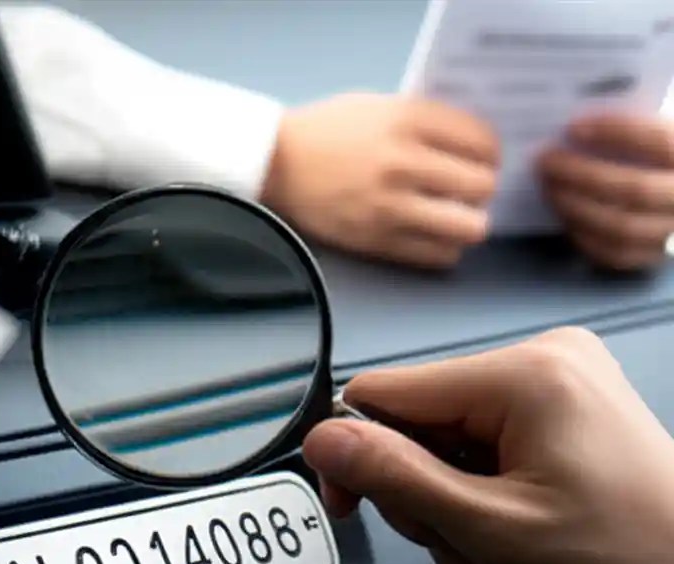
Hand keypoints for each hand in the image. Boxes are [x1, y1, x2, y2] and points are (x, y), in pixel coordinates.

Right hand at [261, 92, 498, 269]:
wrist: (275, 163)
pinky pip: (438, 255)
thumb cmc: (328, 130)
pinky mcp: (376, 240)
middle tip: (467, 188)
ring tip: (454, 216)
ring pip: (469, 227)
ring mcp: (390, 206)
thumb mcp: (379, 105)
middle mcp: (403, 163)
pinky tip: (432, 235)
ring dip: (468, 222)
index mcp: (408, 120)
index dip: (491, 152)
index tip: (481, 158)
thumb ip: (425, 119)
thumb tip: (474, 145)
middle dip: (481, 188)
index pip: (483, 142)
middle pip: (482, 186)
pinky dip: (445, 248)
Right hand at [301, 327, 673, 563]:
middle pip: (415, 424)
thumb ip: (398, 480)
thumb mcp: (495, 532)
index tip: (357, 506)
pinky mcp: (564, 408)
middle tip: (475, 546)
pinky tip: (524, 534)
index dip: (357, 455)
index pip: (381, 393)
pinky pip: (485, 448)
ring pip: (446, 446)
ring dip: (461, 512)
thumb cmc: (637, 562)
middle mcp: (543, 360)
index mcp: (524, 374)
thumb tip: (324, 438)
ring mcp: (557, 382)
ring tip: (511, 553)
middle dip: (430, 499)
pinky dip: (489, 501)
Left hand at [539, 114, 673, 270]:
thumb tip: (581, 129)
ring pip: (622, 227)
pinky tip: (565, 215)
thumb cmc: (662, 157)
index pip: (659, 141)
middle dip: (583, 175)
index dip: (616, 132)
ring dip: (576, 207)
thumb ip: (637, 132)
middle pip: (635, 190)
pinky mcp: (656, 257)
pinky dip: (584, 235)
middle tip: (545, 162)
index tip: (574, 128)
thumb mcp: (664, 131)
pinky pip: (616, 253)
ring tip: (549, 187)